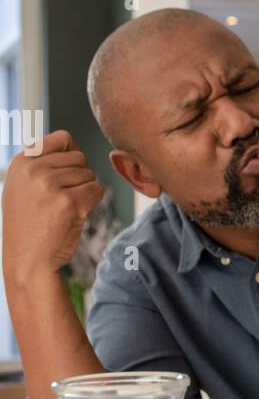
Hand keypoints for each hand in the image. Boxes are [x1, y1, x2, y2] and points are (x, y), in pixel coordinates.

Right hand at [1, 130, 103, 282]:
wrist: (28, 260)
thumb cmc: (29, 223)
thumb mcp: (22, 185)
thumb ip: (40, 161)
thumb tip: (69, 140)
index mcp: (22, 162)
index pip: (63, 138)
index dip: (71, 155)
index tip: (64, 176)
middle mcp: (34, 170)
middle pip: (79, 157)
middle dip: (78, 177)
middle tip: (62, 199)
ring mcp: (51, 186)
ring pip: (89, 174)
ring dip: (84, 192)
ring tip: (63, 209)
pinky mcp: (70, 203)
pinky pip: (97, 190)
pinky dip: (92, 202)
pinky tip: (74, 215)